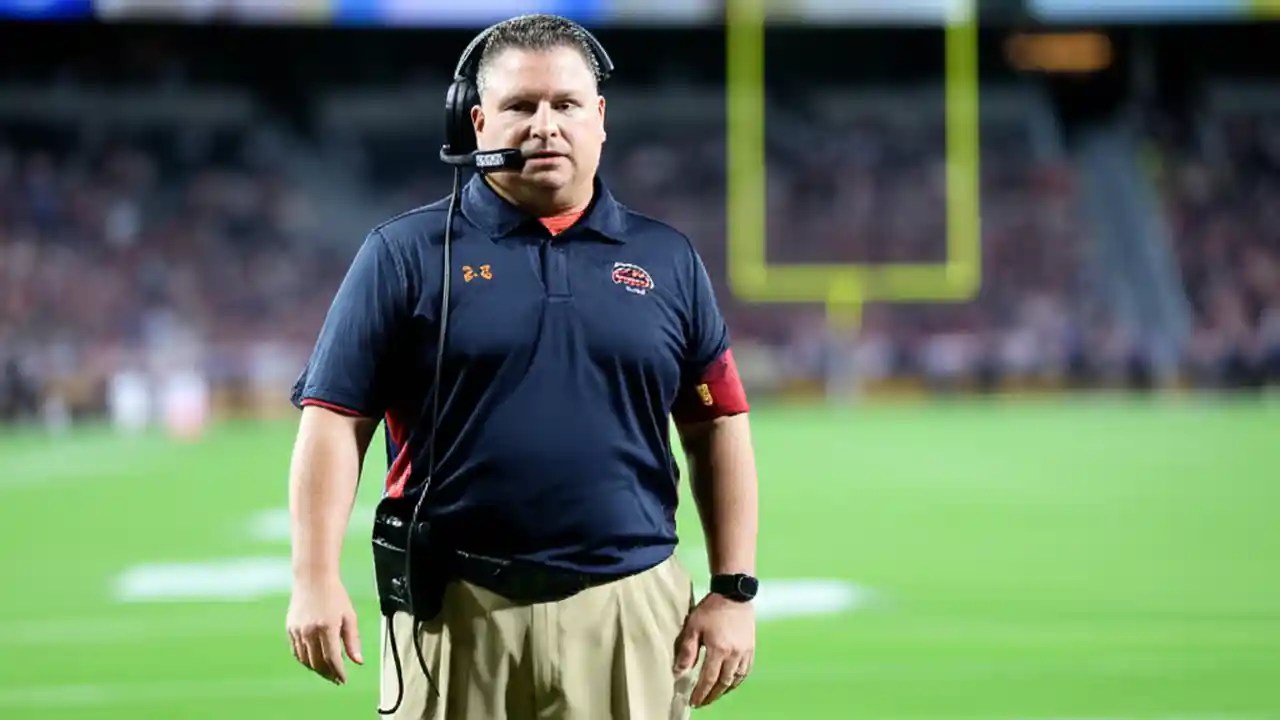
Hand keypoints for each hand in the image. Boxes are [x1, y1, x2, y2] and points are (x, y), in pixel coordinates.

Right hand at [286, 575, 363, 684]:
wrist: (313, 578)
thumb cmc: (335, 595)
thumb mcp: (349, 615)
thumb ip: (352, 640)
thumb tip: (358, 661)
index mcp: (327, 627)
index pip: (332, 658)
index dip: (338, 672)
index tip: (344, 679)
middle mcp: (310, 631)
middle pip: (318, 662)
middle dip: (328, 673)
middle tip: (336, 679)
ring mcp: (298, 630)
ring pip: (306, 660)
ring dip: (316, 669)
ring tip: (327, 672)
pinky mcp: (290, 628)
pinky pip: (296, 652)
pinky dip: (305, 660)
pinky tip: (313, 662)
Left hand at [673, 592, 755, 707]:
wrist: (734, 594)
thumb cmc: (711, 609)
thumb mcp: (693, 627)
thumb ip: (687, 651)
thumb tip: (679, 671)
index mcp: (719, 650)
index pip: (708, 679)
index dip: (701, 693)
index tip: (693, 702)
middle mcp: (734, 654)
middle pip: (723, 683)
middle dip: (712, 696)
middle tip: (702, 702)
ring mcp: (745, 652)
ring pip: (736, 679)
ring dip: (724, 690)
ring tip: (714, 695)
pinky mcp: (751, 648)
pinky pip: (745, 671)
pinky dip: (737, 680)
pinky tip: (730, 682)